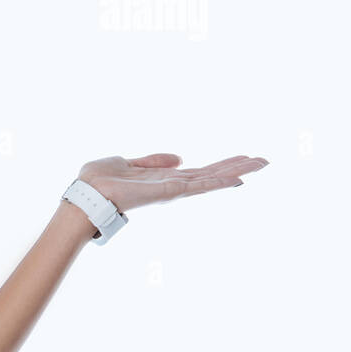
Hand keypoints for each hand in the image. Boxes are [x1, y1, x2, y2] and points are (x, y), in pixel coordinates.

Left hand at [76, 153, 267, 213]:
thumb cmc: (98, 181)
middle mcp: (171, 186)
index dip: (219, 165)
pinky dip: (218, 182)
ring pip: (210, 180)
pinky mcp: (167, 192)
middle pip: (210, 175)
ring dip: (236, 171)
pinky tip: (237, 178)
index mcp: (161, 178)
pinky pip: (197, 186)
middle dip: (236, 167)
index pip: (197, 172)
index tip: (241, 158)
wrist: (86, 194)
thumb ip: (152, 161)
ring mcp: (171, 190)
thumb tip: (179, 157)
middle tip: (264, 160)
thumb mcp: (126, 162)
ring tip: (261, 163)